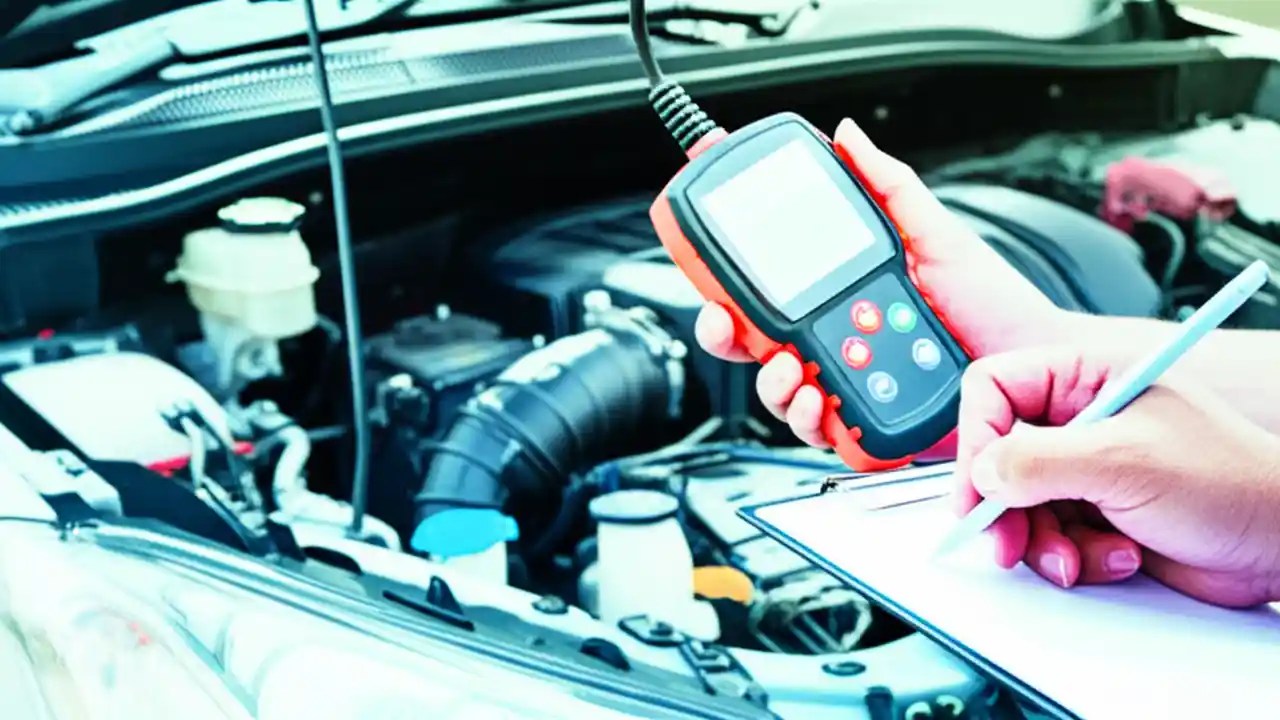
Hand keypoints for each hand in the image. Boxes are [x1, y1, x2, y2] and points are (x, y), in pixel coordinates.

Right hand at [693, 118, 1062, 448]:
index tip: (708, 262)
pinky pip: (819, 430)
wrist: (1037, 371)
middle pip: (753, 344)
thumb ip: (888, 187)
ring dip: (770, 382)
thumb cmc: (996, 307)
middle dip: (725, 335)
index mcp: (842, 295)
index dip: (727, 281)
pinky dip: (809, 419)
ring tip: (792, 368)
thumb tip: (848, 137)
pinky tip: (820, 400)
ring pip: (778, 391)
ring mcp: (848, 386)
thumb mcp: (936, 235)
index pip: (767, 289)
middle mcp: (836, 343)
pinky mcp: (866, 428)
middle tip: (729, 323)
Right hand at [955, 346, 1279, 607]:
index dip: (977, 437)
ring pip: (1020, 504)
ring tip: (1080, 557)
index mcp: (1087, 377)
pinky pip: (1051, 536)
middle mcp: (1081, 419)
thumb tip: (982, 471)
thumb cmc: (1232, 482)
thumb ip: (1040, 462)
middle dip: (1005, 506)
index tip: (977, 487)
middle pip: (999, 454)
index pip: (995, 388)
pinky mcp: (1096, 513)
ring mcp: (1087, 468)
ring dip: (1044, 540)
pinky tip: (1116, 556)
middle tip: (1009, 541)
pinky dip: (1074, 556)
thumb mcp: (1125, 462)